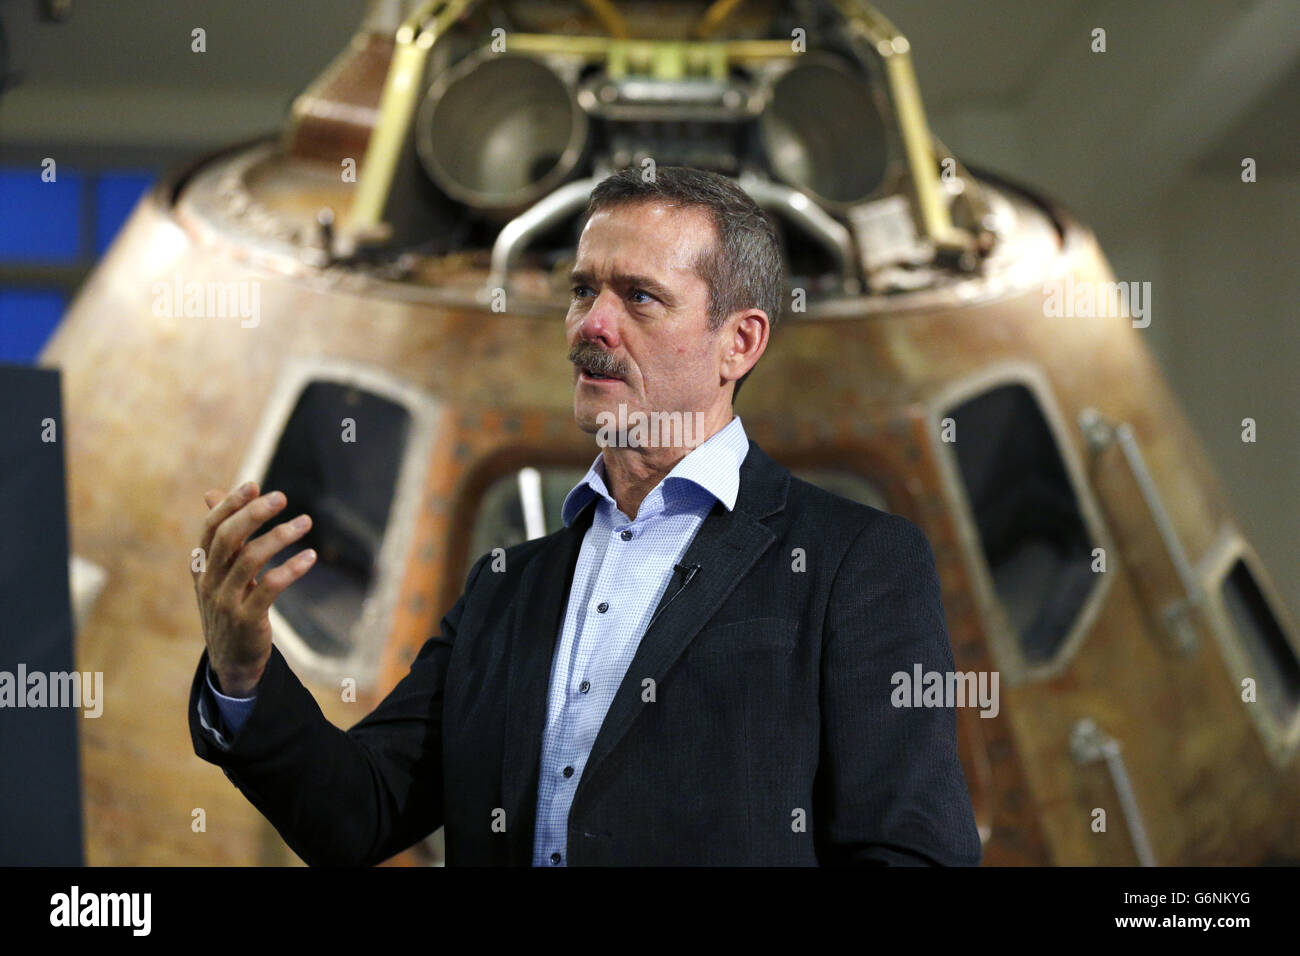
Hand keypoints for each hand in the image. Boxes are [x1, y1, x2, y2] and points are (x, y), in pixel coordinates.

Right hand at [193, 481, 314, 695]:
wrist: (231, 661)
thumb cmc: (229, 606)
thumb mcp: (219, 572)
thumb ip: (220, 535)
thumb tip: (211, 493)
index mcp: (202, 566)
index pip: (211, 528)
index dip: (230, 505)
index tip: (254, 485)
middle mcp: (210, 581)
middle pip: (228, 539)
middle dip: (253, 514)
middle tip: (281, 497)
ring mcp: (226, 602)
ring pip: (250, 560)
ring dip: (280, 537)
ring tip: (306, 522)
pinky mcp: (247, 619)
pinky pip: (269, 588)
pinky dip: (291, 569)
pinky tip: (310, 557)